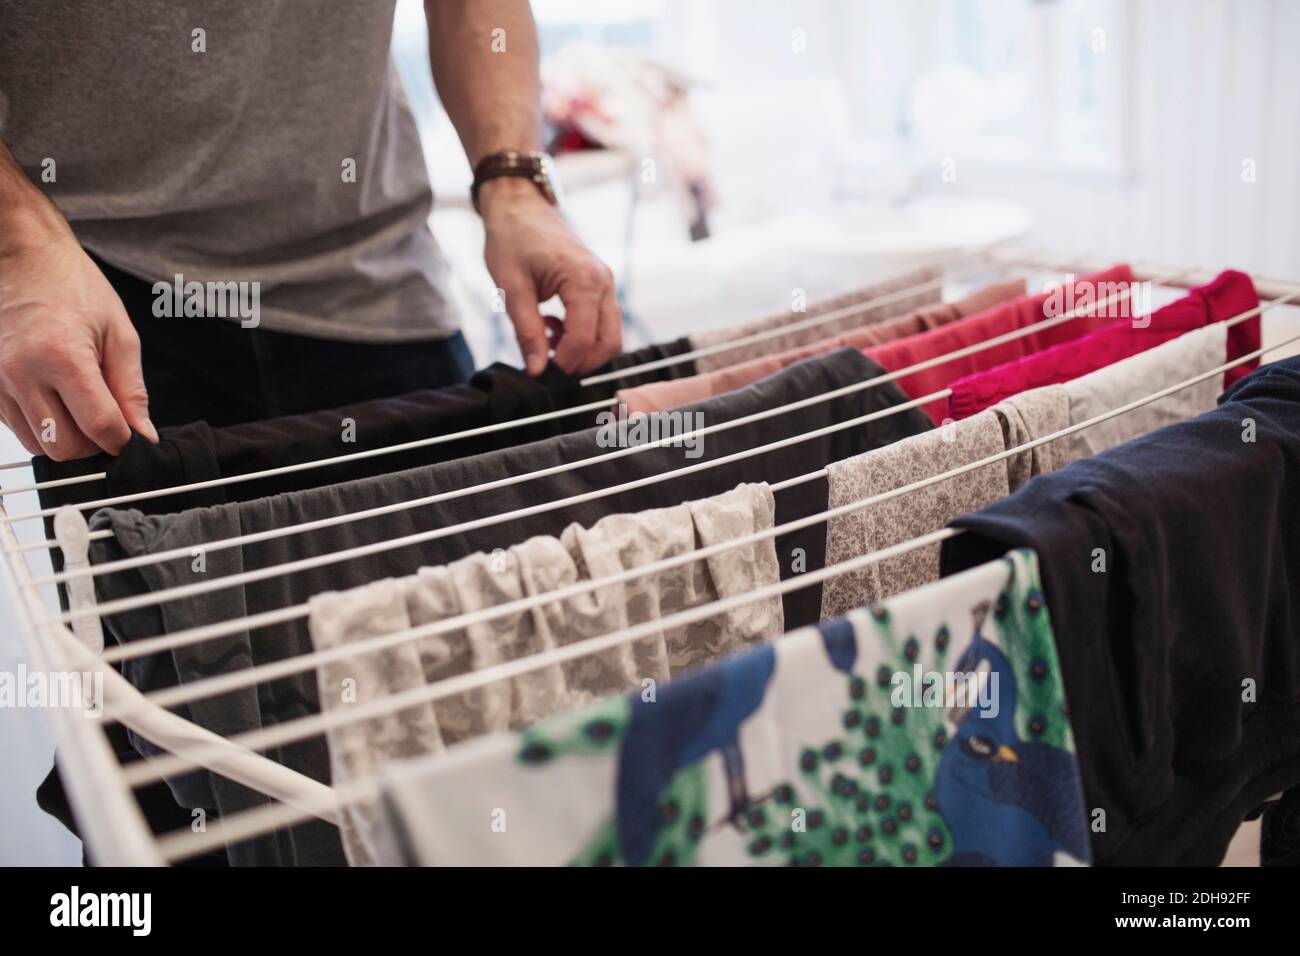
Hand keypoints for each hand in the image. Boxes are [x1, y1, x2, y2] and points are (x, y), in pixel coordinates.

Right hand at [0, 236, 155, 459]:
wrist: (21, 257)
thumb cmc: (73, 286)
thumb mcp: (119, 333)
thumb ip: (132, 390)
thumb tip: (144, 435)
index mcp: (62, 357)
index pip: (98, 427)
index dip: (123, 441)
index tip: (134, 436)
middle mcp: (22, 373)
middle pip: (65, 446)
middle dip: (94, 445)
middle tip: (110, 424)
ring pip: (39, 444)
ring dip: (68, 439)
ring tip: (84, 409)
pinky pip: (19, 428)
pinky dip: (45, 427)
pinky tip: (59, 401)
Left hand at [480, 178, 621, 375]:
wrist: (519, 206)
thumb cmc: (512, 238)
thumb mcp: (512, 288)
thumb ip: (527, 331)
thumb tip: (536, 370)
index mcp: (583, 279)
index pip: (584, 338)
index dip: (564, 363)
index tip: (542, 371)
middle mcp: (602, 281)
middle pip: (609, 342)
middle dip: (581, 363)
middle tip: (548, 366)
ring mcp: (604, 282)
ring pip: (610, 335)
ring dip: (582, 350)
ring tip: (547, 341)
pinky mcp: (599, 284)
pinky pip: (602, 322)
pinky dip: (583, 335)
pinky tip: (553, 327)